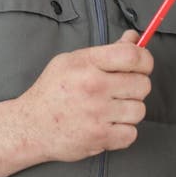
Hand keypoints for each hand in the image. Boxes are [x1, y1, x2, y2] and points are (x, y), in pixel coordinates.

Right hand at [17, 30, 152, 162]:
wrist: (30, 126)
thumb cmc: (52, 91)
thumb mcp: (73, 61)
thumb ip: (107, 50)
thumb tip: (135, 39)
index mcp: (86, 63)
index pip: (132, 56)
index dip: (145, 59)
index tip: (142, 65)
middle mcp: (93, 87)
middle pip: (142, 84)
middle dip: (136, 86)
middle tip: (121, 90)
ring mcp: (97, 114)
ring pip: (140, 110)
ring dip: (129, 111)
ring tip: (111, 109)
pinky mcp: (99, 137)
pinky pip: (132, 134)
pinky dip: (123, 132)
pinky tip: (108, 125)